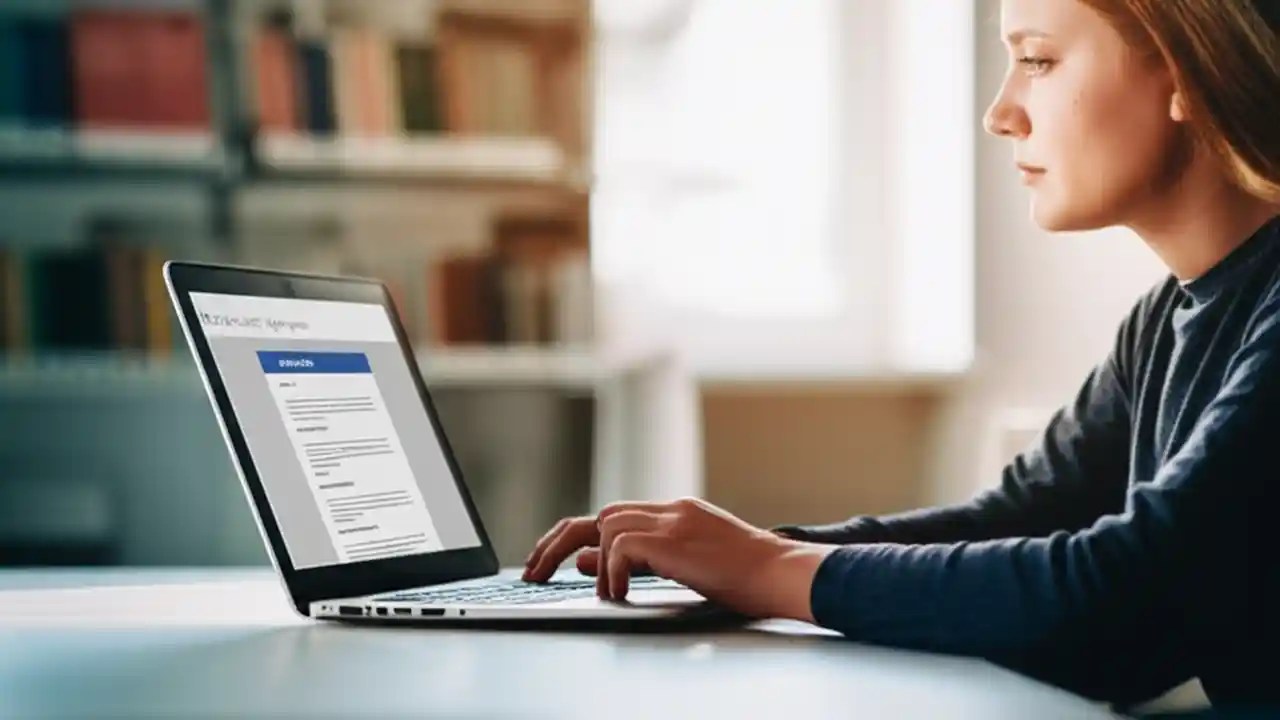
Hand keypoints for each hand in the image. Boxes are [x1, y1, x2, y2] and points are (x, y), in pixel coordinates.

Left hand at [523, 497, 834, 620]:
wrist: (782, 573)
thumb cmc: (744, 577)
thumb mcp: (685, 565)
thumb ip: (640, 558)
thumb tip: (586, 563)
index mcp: (674, 513)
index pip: (611, 515)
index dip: (574, 537)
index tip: (548, 559)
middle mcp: (669, 509)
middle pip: (598, 515)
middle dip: (558, 543)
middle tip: (533, 572)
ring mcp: (672, 520)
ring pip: (605, 526)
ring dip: (591, 563)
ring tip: (602, 593)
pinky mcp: (675, 539)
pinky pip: (620, 546)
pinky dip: (612, 571)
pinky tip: (621, 594)